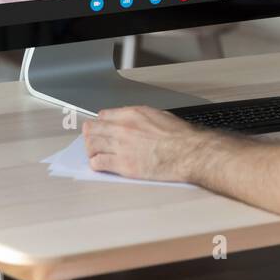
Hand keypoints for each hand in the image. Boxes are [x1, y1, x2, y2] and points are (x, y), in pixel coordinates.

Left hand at [82, 106, 206, 181]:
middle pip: (93, 129)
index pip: (103, 115)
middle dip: (90, 135)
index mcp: (132, 114)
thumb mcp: (159, 116)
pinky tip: (99, 165)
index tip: (100, 128)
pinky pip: (99, 163)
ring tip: (93, 154)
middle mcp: (123, 128)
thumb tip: (135, 121)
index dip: (100, 123)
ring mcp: (121, 146)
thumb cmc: (181, 137)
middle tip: (91, 141)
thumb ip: (141, 117)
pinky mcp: (123, 165)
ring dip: (91, 150)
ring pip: (92, 145)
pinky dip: (96, 164)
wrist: (189, 153)